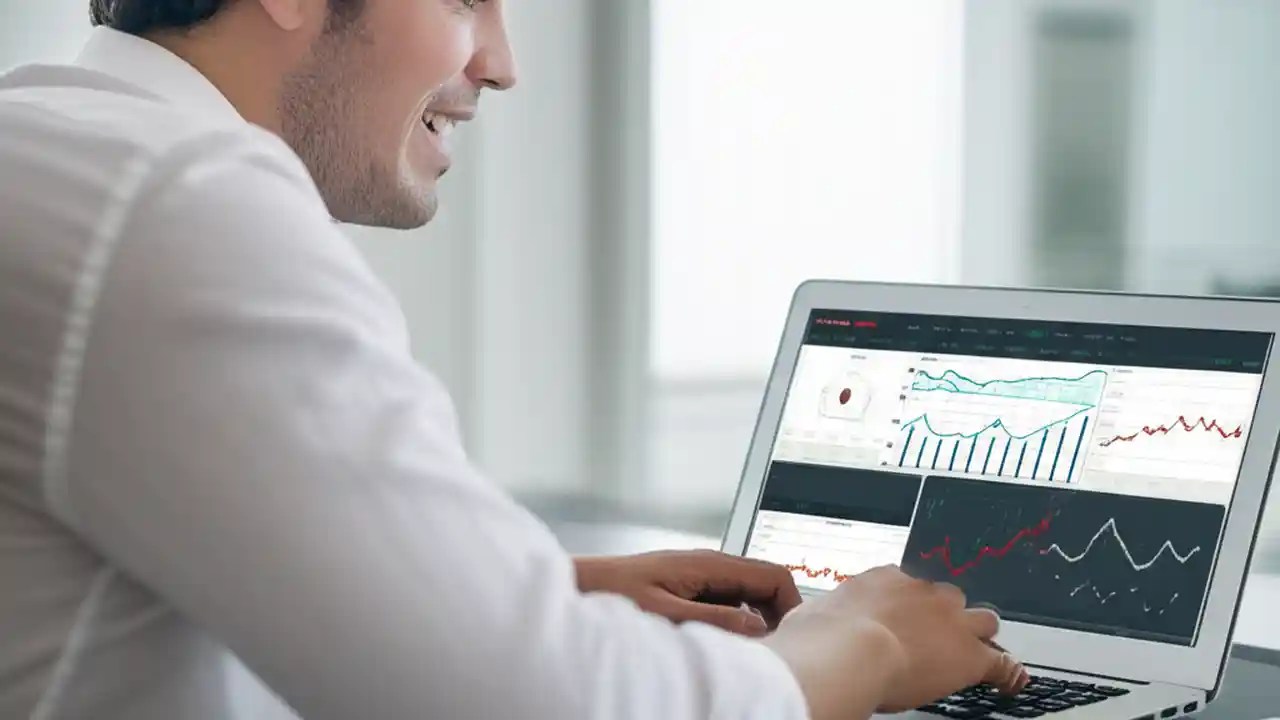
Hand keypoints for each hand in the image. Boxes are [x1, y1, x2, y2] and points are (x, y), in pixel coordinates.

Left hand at [574, 550, 802, 636]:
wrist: (583, 583)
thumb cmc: (614, 593)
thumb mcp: (667, 613)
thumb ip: (714, 619)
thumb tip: (758, 626)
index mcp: (710, 564)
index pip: (774, 576)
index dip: (791, 606)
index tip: (792, 637)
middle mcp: (711, 564)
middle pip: (766, 584)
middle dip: (777, 615)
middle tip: (774, 648)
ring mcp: (702, 574)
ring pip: (749, 595)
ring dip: (757, 620)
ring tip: (751, 649)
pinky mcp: (691, 586)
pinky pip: (728, 601)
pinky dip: (736, 620)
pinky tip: (725, 641)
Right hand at [764, 566, 1028, 719]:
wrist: (849, 651)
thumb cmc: (821, 636)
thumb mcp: (808, 616)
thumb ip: (815, 618)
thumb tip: (800, 628)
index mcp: (883, 580)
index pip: (905, 585)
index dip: (907, 603)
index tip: (901, 615)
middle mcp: (921, 592)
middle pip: (947, 596)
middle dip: (946, 613)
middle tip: (937, 633)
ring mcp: (949, 621)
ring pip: (981, 620)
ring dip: (978, 634)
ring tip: (978, 648)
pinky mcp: (969, 655)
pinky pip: (1000, 663)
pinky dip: (1005, 672)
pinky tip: (1010, 679)